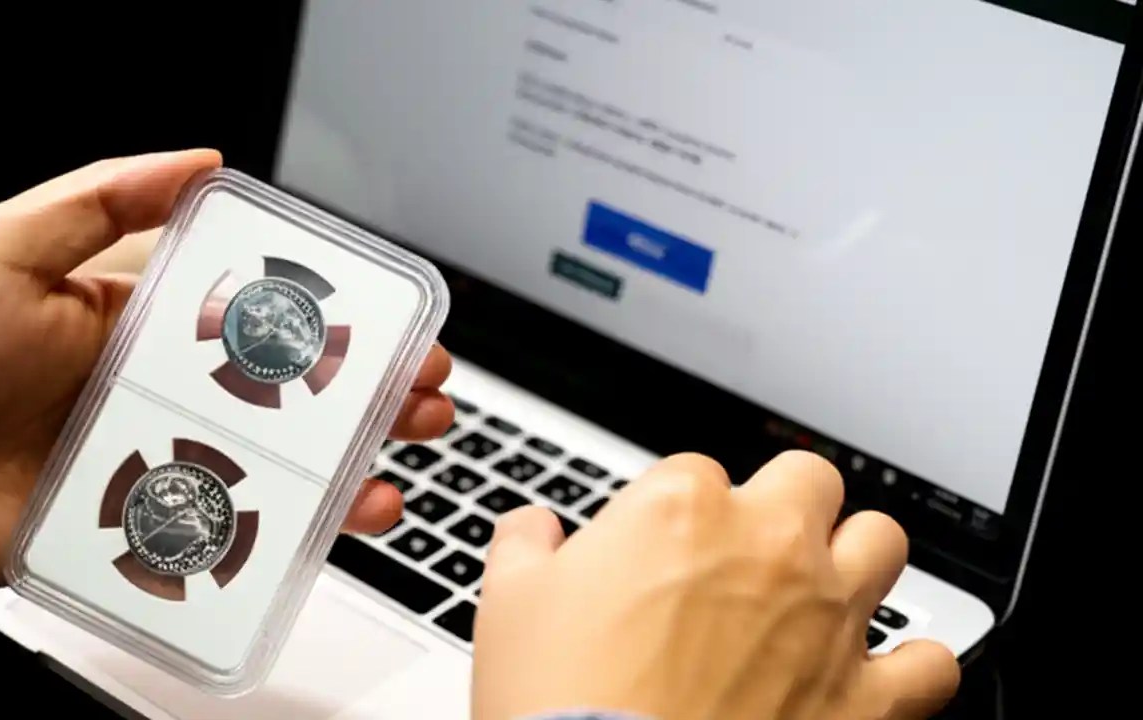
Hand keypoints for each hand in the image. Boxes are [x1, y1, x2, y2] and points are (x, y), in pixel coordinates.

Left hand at [0, 151, 451, 585]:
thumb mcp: (12, 241)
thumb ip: (106, 197)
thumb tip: (202, 158)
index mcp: (150, 324)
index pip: (269, 321)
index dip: (341, 325)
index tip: (398, 327)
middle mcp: (167, 394)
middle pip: (293, 400)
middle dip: (371, 399)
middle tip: (426, 400)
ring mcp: (158, 462)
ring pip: (276, 471)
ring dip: (351, 469)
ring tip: (398, 466)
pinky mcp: (137, 527)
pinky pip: (227, 534)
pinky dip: (288, 536)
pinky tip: (335, 524)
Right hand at [474, 451, 959, 719]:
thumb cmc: (555, 703)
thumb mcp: (509, 606)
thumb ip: (524, 545)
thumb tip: (533, 527)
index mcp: (681, 509)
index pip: (696, 471)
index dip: (677, 513)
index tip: (661, 553)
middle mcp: (767, 546)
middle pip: (808, 480)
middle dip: (783, 507)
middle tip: (749, 555)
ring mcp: (825, 618)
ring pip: (882, 543)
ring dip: (854, 561)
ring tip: (822, 592)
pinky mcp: (866, 699)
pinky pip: (932, 664)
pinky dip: (915, 667)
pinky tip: (881, 675)